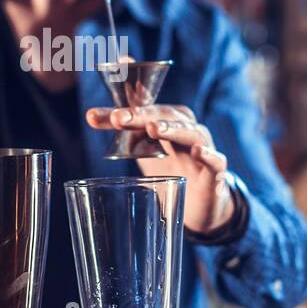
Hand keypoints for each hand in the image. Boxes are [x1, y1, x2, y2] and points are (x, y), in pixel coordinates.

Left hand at [85, 102, 237, 235]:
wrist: (200, 201)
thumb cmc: (170, 166)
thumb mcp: (143, 147)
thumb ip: (123, 130)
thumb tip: (91, 115)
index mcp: (168, 119)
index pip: (144, 106)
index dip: (122, 105)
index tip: (98, 110)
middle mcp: (186, 128)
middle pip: (166, 115)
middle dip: (142, 115)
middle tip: (118, 118)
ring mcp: (203, 148)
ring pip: (191, 133)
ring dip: (172, 128)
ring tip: (153, 129)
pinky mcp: (215, 172)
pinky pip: (216, 160)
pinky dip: (208, 154)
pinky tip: (198, 152)